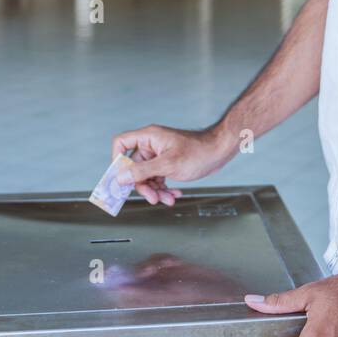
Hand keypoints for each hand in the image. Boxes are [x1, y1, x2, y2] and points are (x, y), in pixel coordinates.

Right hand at [110, 123, 235, 205]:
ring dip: (156, 190)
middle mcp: (152, 145)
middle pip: (134, 167)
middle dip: (144, 185)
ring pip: (148, 177)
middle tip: (152, 198)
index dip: (118, 160)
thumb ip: (142, 171)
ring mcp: (160, 155)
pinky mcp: (168, 164)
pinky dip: (165, 189)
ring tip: (167, 198)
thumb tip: (121, 177)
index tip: (122, 178)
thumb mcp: (168, 165)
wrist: (220, 152)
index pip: (121, 144)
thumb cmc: (199, 151)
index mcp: (149, 138)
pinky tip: (173, 194)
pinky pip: (159, 178)